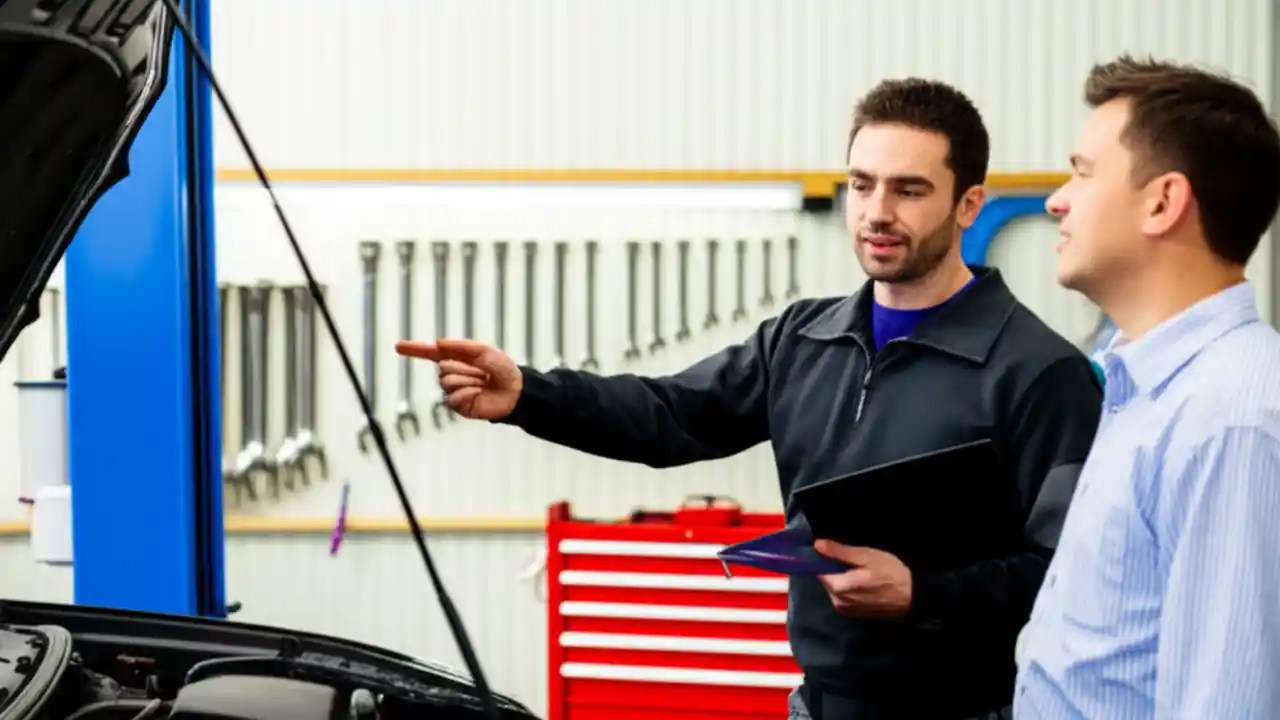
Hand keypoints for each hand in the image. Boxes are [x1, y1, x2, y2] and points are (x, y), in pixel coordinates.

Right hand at [394, 338, 522, 420]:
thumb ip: (459, 346)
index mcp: (457, 359)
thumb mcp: (483, 350)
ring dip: (467, 379)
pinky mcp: (459, 406)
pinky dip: (467, 393)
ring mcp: (454, 390)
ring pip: (446, 381)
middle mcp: (452, 374)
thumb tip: (437, 343)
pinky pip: (452, 397)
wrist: (515, 391)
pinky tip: (478, 394)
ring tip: (481, 383)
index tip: (397, 346)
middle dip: (462, 367)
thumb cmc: (502, 369)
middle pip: (442, 368)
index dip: (414, 349)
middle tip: (481, 372)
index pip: (430, 353)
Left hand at [813, 539, 912, 618]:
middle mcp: (838, 602)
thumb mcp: (866, 556)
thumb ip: (839, 551)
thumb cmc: (891, 573)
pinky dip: (851, 588)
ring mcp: (847, 611)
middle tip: (855, 560)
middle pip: (827, 580)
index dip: (825, 559)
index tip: (836, 551)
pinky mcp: (856, 614)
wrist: (914, 597)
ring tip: (862, 570)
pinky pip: (846, 597)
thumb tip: (817, 545)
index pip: (818, 570)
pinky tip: (865, 582)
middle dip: (836, 569)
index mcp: (837, 588)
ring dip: (844, 578)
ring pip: (836, 588)